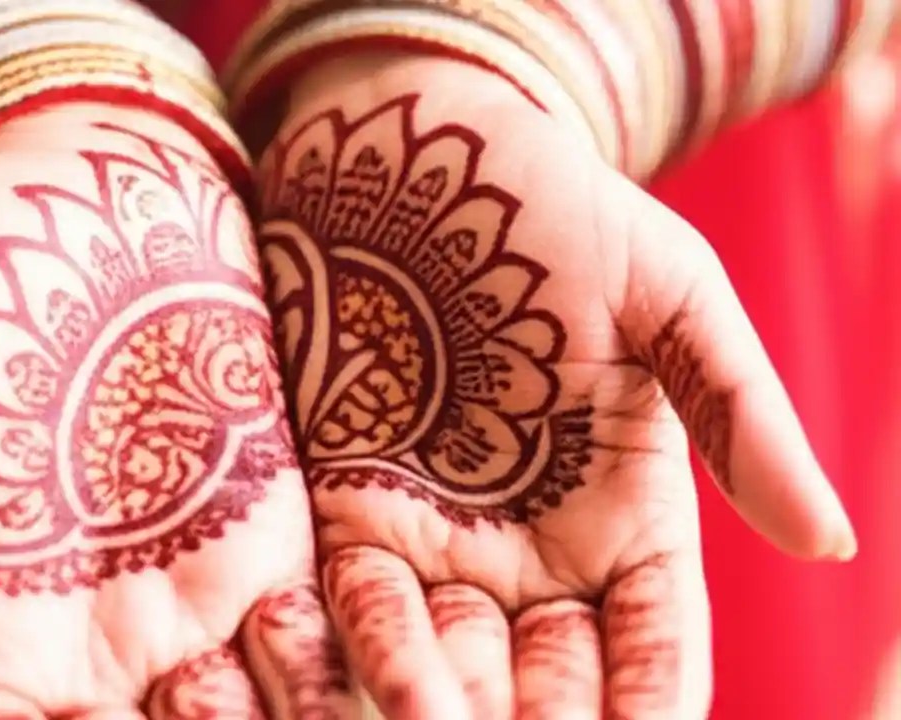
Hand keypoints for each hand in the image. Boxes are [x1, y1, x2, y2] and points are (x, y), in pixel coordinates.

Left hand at [256, 53, 856, 718]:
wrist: (419, 157)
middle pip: (549, 677)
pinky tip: (357, 687)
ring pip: (450, 659)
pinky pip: (355, 601)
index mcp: (626, 513)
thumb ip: (741, 417)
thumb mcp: (673, 298)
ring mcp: (436, 532)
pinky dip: (361, 649)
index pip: (654, 645)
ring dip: (445, 706)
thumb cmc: (560, 210)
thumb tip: (831, 542)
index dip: (654, 705)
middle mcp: (530, 545)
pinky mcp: (346, 506)